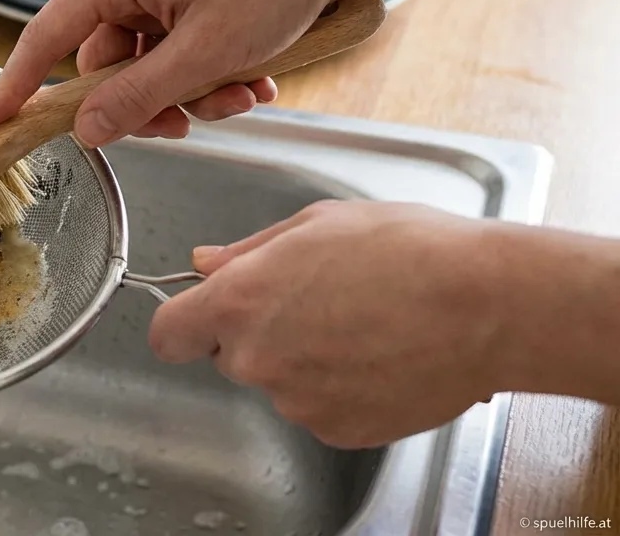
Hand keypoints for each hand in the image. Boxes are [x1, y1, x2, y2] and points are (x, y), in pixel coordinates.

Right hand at [0, 0, 357, 146]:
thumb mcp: (205, 52)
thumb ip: (139, 96)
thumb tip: (87, 129)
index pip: (44, 39)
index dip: (15, 86)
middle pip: (107, 63)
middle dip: (150, 102)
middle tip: (191, 125)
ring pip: (151, 62)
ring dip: (193, 93)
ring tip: (244, 95)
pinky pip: (181, 46)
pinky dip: (212, 71)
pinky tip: (256, 78)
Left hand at [149, 200, 510, 448]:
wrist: (488, 305)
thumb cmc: (409, 250)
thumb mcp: (316, 224)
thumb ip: (247, 251)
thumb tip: (205, 264)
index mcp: (239, 302)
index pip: (168, 334)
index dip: (184, 323)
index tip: (202, 317)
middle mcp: (258, 360)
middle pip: (231, 357)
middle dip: (258, 334)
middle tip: (316, 303)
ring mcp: (298, 402)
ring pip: (280, 381)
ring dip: (304, 360)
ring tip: (363, 324)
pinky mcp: (339, 430)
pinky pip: (320, 408)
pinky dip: (341, 388)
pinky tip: (381, 355)